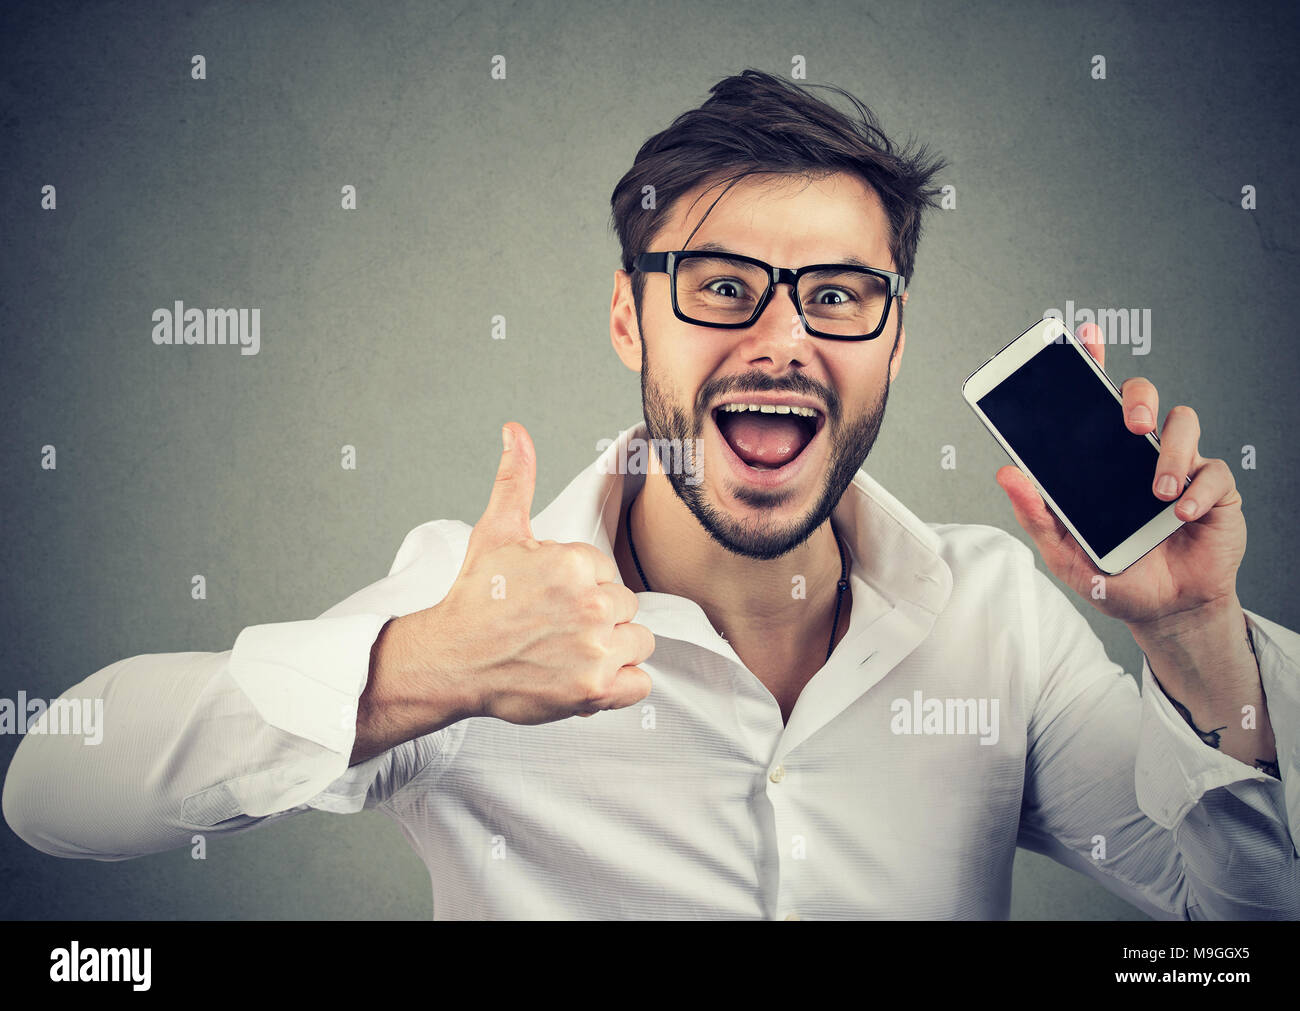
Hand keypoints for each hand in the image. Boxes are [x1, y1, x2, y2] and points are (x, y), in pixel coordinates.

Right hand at [417, 422, 653, 723]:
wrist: (450, 660)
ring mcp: (596, 649)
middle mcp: (592, 604)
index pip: (608, 573)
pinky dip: (620, 686)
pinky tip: (585, 675)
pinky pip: (640, 684)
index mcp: (576, 563)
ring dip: (612, 650)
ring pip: (639, 642)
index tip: (550, 599)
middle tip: (554, 627)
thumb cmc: (474, 599)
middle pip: (626, 607)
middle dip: (598, 616)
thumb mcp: (496, 532)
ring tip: (569, 651)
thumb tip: (515, 430)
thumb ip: (516, 479)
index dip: (581, 587)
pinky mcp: (596, 690)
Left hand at [996, 323, 1246, 628]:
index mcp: (1100, 459)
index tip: (1084, 335)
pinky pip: (1213, 473)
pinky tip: (1180, 514)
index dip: (1092, 364)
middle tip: (1131, 424)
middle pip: (1142, 397)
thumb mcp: (1062, 550)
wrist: (1161, 612)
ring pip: (1183, 423)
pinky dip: (1197, 491)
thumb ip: (1035, 513)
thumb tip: (1006, 473)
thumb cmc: (1112, 574)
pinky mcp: (1214, 491)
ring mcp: (1179, 467)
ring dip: (1171, 451)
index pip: (1095, 402)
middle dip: (1138, 397)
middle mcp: (1138, 454)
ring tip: (1156, 493)